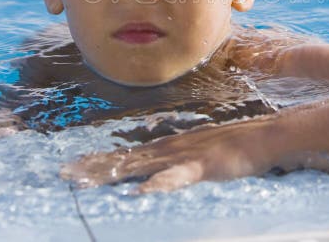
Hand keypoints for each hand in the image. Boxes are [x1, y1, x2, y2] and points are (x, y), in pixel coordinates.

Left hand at [61, 115, 307, 192]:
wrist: (265, 135)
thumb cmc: (236, 147)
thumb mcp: (201, 155)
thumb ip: (180, 164)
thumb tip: (159, 176)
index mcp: (168, 147)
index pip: (127, 154)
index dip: (101, 161)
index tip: (73, 166)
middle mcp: (169, 149)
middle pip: (125, 159)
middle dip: (94, 167)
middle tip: (63, 174)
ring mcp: (184, 156)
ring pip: (140, 166)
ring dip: (111, 172)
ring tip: (84, 180)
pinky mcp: (202, 166)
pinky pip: (175, 178)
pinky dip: (156, 185)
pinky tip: (139, 193)